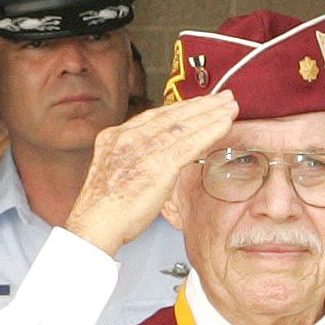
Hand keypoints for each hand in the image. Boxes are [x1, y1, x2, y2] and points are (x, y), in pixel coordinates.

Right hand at [66, 90, 238, 253]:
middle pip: (171, 114)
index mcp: (114, 137)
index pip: (154, 116)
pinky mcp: (158, 164)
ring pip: (184, 125)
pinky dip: (211, 131)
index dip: (180, 108)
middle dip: (200, 105)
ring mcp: (143, 149)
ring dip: (211, 114)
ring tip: (230, 107)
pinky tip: (225, 124)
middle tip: (223, 98)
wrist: (94, 226)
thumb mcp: (114, 174)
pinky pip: (191, 142)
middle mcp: (127, 137)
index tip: (198, 104)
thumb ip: (133, 160)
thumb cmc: (103, 211)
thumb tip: (156, 159)